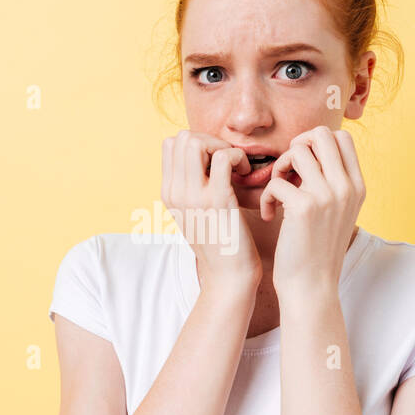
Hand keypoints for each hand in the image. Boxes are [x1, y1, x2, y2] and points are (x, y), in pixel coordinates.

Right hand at [161, 130, 261, 296]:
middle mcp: (175, 192)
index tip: (216, 161)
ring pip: (196, 141)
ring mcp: (193, 196)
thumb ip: (191, 187)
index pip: (170, 144)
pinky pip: (223, 156)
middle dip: (210, 140)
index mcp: (168, 193)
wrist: (228, 277)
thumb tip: (202, 159)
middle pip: (181, 137)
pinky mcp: (217, 200)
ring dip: (222, 146)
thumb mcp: (194, 214)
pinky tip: (245, 174)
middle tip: (228, 161)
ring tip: (235, 167)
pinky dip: (238, 157)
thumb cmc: (220, 244)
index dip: (197, 143)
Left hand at [259, 126, 365, 298]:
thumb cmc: (317, 251)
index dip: (316, 142)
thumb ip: (333, 184)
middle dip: (297, 146)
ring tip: (277, 192)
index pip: (342, 137)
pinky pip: (276, 181)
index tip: (302, 165)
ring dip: (280, 167)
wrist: (312, 288)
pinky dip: (266, 196)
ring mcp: (327, 196)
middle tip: (288, 172)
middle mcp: (347, 187)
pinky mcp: (303, 207)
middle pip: (321, 134)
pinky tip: (268, 216)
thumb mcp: (337, 213)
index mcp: (358, 187)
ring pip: (297, 150)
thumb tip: (312, 152)